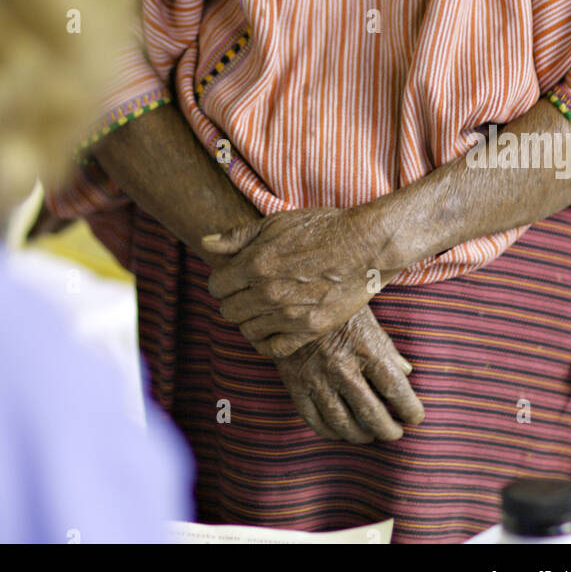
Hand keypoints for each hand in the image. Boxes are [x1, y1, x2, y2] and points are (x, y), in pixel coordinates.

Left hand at [204, 207, 390, 356]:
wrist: (365, 245)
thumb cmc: (321, 228)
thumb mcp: (276, 223)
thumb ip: (238, 236)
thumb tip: (206, 243)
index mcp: (256, 263)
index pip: (216, 285)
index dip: (221, 281)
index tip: (232, 279)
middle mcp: (268, 292)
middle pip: (229, 310)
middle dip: (233, 301)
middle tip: (246, 294)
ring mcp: (289, 314)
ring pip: (247, 330)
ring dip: (250, 320)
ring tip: (261, 309)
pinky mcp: (310, 329)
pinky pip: (273, 348)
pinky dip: (267, 341)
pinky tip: (272, 328)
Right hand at [275, 304, 424, 442]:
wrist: (290, 296)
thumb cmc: (336, 305)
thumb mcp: (367, 319)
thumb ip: (387, 348)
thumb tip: (406, 372)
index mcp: (366, 348)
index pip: (396, 389)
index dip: (410, 409)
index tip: (415, 417)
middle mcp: (343, 368)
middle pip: (372, 414)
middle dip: (388, 430)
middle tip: (395, 434)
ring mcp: (317, 378)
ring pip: (342, 423)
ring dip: (360, 436)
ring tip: (368, 435)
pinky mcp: (295, 384)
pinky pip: (313, 420)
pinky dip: (329, 431)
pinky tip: (339, 431)